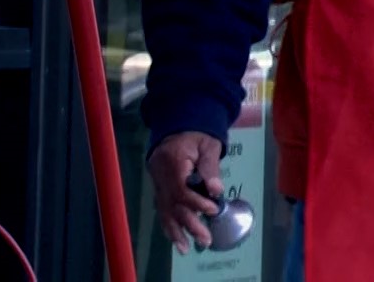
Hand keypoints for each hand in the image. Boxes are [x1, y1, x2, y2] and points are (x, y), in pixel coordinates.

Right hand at [149, 131, 224, 253]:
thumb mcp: (208, 144)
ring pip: (164, 210)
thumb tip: (216, 190)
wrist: (178, 125)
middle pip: (172, 204)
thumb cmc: (198, 133)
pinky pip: (161, 209)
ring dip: (175, 231)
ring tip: (186, 248)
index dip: (196, 203)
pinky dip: (168, 224)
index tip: (212, 210)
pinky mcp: (159, 188)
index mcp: (171, 161)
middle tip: (205, 239)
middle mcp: (160, 175)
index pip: (181, 189)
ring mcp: (157, 182)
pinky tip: (176, 239)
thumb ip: (210, 167)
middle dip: (189, 224)